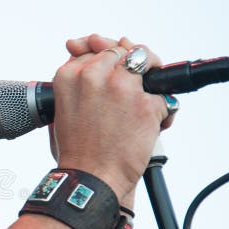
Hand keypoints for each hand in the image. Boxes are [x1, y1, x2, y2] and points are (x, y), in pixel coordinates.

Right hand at [48, 34, 173, 200]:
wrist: (90, 178)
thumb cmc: (76, 150)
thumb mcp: (64, 109)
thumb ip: (77, 79)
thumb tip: (89, 51)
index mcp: (69, 75)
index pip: (98, 50)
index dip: (111, 60)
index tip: (115, 74)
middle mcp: (94, 75)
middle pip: (124, 51)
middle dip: (133, 66)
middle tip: (135, 86)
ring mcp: (121, 87)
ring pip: (146, 62)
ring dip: (151, 79)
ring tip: (146, 100)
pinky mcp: (145, 103)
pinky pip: (165, 94)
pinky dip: (164, 111)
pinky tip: (154, 125)